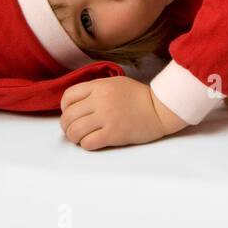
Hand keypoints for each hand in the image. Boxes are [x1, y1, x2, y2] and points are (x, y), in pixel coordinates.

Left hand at [60, 76, 186, 149]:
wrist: (161, 108)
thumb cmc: (139, 97)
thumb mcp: (116, 83)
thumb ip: (96, 90)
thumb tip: (76, 104)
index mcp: (99, 86)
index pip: (68, 97)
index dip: (65, 108)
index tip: (73, 114)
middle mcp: (100, 101)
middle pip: (68, 117)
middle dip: (68, 126)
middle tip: (76, 129)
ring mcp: (106, 117)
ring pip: (74, 131)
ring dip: (75, 137)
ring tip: (83, 137)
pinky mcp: (113, 134)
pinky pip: (87, 143)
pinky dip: (87, 144)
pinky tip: (95, 141)